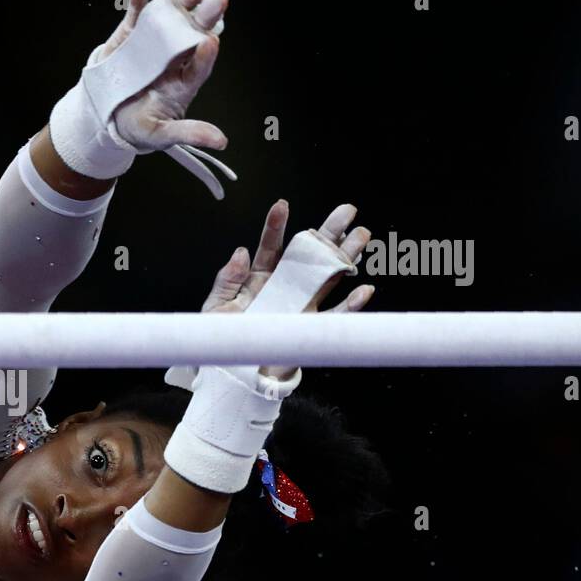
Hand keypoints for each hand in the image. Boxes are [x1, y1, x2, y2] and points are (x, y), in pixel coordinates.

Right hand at [99, 0, 229, 153]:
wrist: (105, 116)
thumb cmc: (138, 127)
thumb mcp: (161, 136)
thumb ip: (189, 133)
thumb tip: (221, 141)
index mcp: (185, 80)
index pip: (201, 64)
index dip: (206, 53)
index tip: (210, 42)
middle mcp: (176, 56)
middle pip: (195, 31)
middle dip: (208, 14)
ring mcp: (155, 41)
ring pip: (174, 15)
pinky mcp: (132, 33)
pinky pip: (137, 12)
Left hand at [200, 199, 375, 377]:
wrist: (235, 374)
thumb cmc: (225, 340)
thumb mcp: (216, 308)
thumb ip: (227, 280)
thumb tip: (241, 252)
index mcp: (260, 278)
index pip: (271, 247)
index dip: (277, 226)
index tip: (282, 206)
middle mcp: (285, 286)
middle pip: (310, 254)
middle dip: (327, 231)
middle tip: (347, 210)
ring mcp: (301, 304)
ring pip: (329, 276)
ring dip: (346, 257)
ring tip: (362, 236)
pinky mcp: (311, 327)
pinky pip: (337, 315)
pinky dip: (352, 304)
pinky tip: (364, 289)